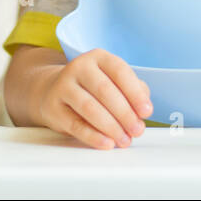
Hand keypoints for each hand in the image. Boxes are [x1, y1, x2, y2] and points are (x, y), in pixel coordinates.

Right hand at [37, 49, 151, 149]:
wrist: (53, 90)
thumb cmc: (92, 87)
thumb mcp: (113, 81)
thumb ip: (133, 90)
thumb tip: (143, 108)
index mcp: (98, 57)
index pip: (119, 71)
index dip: (135, 93)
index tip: (147, 112)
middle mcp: (79, 67)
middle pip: (105, 90)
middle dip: (125, 113)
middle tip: (137, 130)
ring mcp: (63, 86)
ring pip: (90, 108)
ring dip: (111, 127)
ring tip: (124, 140)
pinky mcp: (53, 107)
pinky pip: (75, 124)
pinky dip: (93, 136)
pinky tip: (107, 143)